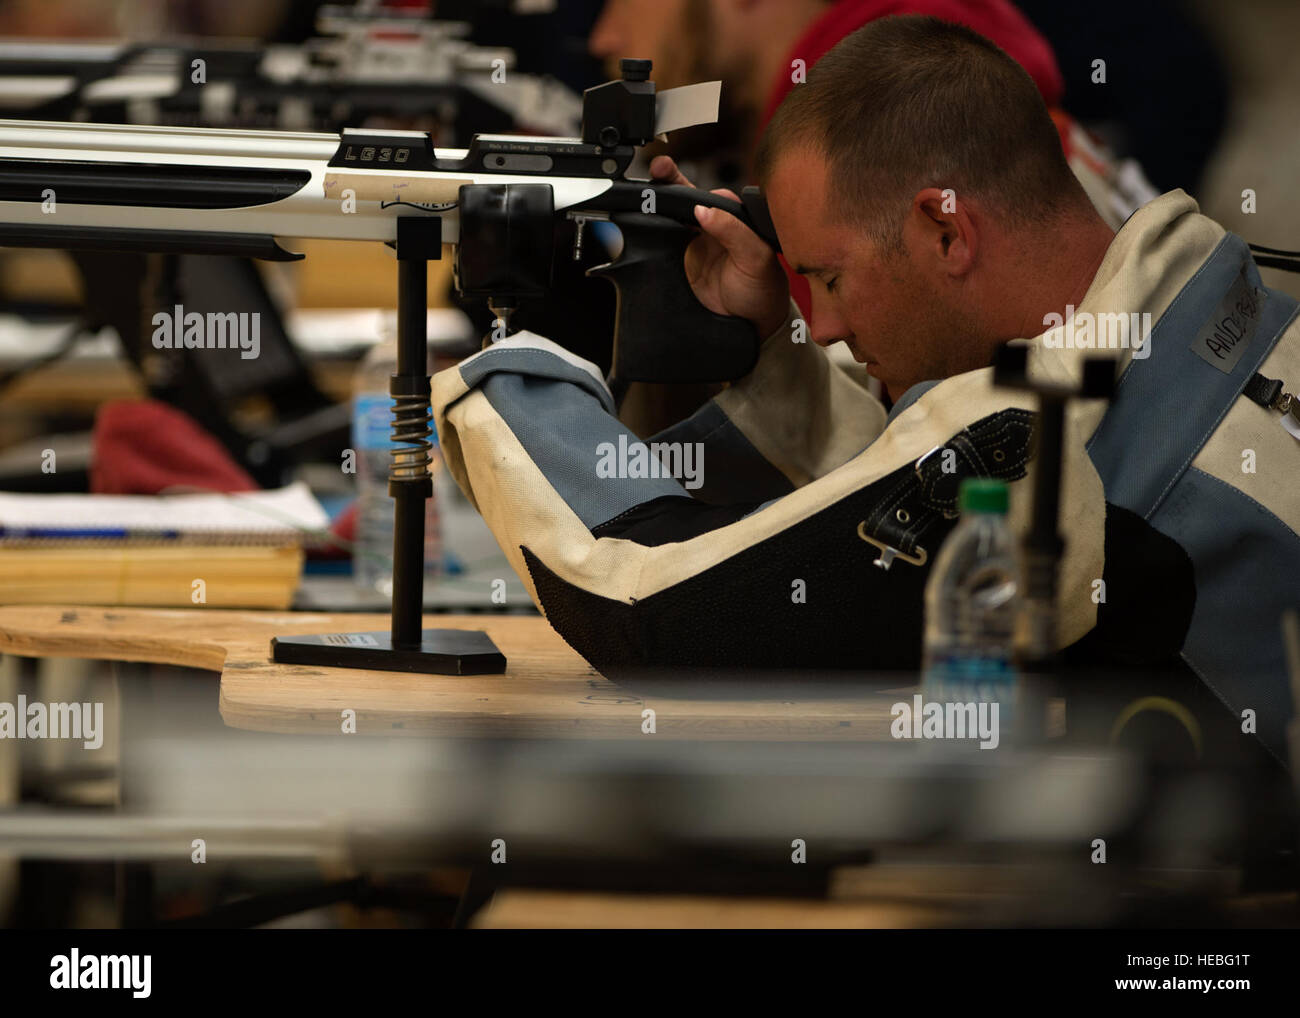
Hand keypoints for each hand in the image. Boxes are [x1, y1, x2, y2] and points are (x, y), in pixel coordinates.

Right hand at [649, 155, 788, 338]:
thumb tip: (704, 210)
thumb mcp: (756, 259)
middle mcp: (712, 227)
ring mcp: (693, 245)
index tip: (666, 172)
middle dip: (664, 182)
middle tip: (652, 170)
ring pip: (669, 219)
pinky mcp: (678, 264)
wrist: (752, 327)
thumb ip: (734, 232)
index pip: (706, 194)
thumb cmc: (764, 290)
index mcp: (733, 219)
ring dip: (652, 206)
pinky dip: (646, 236)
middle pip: (683, 199)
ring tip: (635, 195)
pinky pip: (660, 246)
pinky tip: (634, 227)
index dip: (686, 182)